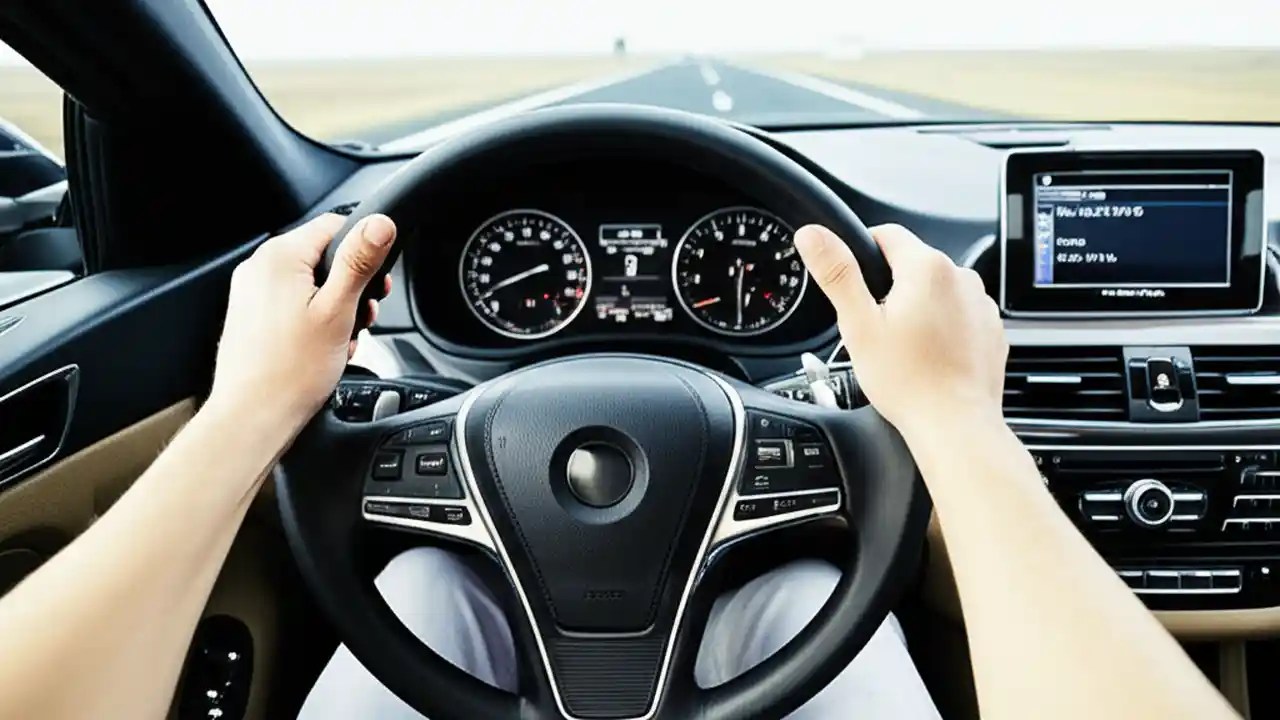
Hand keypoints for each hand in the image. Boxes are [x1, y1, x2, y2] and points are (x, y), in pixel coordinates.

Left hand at [208, 213, 395, 433]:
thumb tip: (380, 223)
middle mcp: (259, 268)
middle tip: (360, 319)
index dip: (364, 253)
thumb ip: (359, 262)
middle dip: (350, 288)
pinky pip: (293, 304)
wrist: (253, 416)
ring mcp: (252, 293)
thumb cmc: (290, 371)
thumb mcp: (338, 310)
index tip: (376, 284)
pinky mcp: (251, 315)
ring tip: (340, 339)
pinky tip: (322, 347)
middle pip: (323, 257)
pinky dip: (314, 320)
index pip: (335, 226)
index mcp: (280, 257)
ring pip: (310, 283)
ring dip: (335, 308)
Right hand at [794, 224, 1006, 437]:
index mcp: (926, 267)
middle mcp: (961, 277)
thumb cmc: (908, 381)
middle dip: (890, 290)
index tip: (856, 286)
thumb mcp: (858, 324)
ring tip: (905, 348)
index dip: (863, 255)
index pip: (887, 234)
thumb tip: (813, 235)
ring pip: (936, 292)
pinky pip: (958, 315)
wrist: (954, 424)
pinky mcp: (990, 328)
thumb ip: (836, 273)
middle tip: (877, 330)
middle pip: (912, 266)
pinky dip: (943, 329)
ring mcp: (980, 303)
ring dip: (919, 309)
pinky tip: (929, 357)